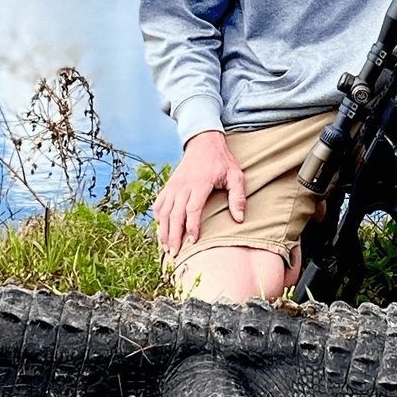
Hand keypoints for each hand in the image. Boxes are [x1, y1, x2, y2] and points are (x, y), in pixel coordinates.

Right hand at [152, 130, 245, 255]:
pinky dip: (157, 218)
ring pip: (163, 212)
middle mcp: (183, 186)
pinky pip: (159, 204)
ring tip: (165, 248)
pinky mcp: (168, 186)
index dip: (191, 227)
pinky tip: (160, 230)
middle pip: (174, 215)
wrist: (204, 143)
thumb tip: (239, 219)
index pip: (192, 209)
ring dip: (163, 231)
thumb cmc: (222, 162)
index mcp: (200, 184)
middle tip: (174, 253)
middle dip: (173, 236)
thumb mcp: (235, 176)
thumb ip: (238, 197)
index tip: (193, 241)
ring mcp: (173, 186)